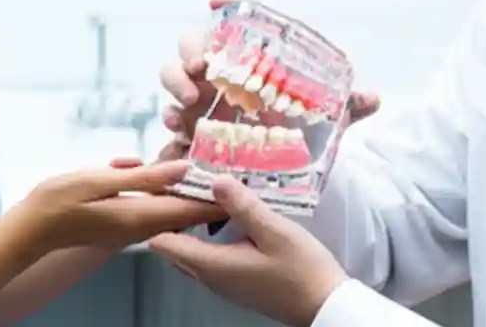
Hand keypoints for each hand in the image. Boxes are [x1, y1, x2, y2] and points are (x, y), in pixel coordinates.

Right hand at [18, 160, 225, 254]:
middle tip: (223, 157)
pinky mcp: (123, 220)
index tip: (243, 178)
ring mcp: (133, 225)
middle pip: (186, 207)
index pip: (193, 208)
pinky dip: (151, 184)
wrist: (31, 228)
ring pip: (168, 203)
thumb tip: (185, 167)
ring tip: (192, 155)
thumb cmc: (60, 201)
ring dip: (177, 182)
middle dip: (203, 185)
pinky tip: (138, 166)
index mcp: (143, 216)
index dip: (219, 195)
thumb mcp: (101, 180)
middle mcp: (143, 225)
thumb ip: (145, 176)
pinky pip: (149, 202)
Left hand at [148, 175, 347, 326]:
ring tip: (205, 197)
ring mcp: (221, 284)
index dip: (162, 214)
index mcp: (211, 265)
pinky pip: (206, 260)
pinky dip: (205, 240)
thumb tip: (214, 180)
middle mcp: (209, 278)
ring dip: (190, 229)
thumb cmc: (300, 269)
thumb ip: (243, 206)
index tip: (171, 188)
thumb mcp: (274, 231)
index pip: (163, 243)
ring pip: (189, 255)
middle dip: (173, 219)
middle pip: (172, 249)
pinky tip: (225, 220)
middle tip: (187, 186)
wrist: (323, 306)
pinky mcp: (234, 284)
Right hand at [158, 0, 381, 161]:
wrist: (279, 169)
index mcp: (249, 59)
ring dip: (174, 79)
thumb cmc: (298, 128)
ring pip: (171, 72)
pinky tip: (180, 130)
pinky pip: (169, 117)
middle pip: (191, 42)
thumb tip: (373, 98)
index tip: (215, 2)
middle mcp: (219, 71)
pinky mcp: (189, 126)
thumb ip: (347, 106)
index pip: (232, 23)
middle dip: (190, 48)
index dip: (223, 6)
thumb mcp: (326, 118)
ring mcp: (199, 96)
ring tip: (188, 101)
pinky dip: (170, 121)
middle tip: (202, 67)